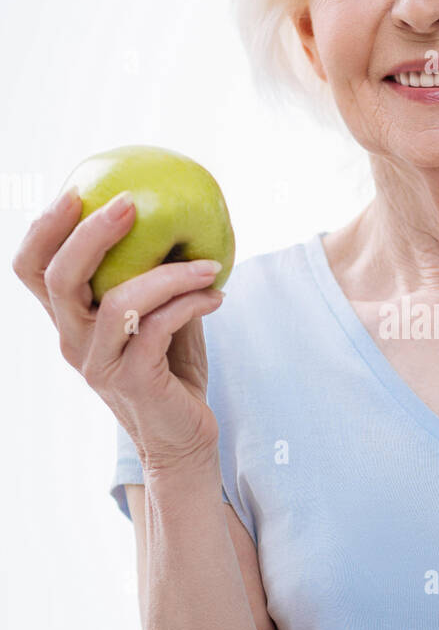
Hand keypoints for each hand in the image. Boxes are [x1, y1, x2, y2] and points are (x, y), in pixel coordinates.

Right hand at [13, 185, 226, 471]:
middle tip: (131, 202)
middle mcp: (73, 341)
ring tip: (208, 264)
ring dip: (169, 273)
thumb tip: (179, 220)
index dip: (44, 228)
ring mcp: (99, 364)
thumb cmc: (171, 370)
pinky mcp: (133, 381)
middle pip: (57, 277)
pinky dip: (190, 302)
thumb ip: (153, 277)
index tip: (77, 190)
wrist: (183, 439)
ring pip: (118, 301)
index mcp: (70, 320)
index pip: (30, 270)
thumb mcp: (156, 316)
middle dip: (91, 232)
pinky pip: (158, 326)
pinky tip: (216, 296)